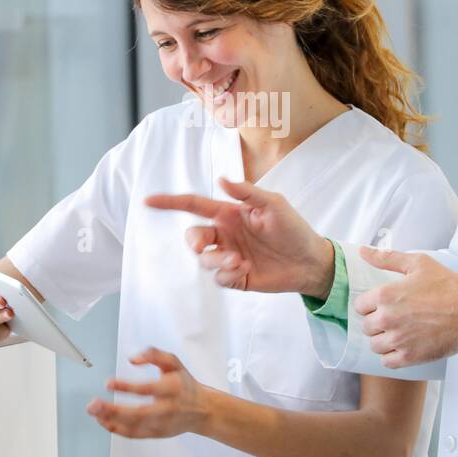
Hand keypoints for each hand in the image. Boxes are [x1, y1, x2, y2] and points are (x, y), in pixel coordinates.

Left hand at [87, 348, 211, 438]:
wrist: (202, 410)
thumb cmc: (184, 385)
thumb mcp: (174, 363)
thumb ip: (154, 354)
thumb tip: (133, 358)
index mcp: (171, 389)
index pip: (147, 389)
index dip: (126, 387)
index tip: (108, 383)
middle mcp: (166, 409)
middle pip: (137, 413)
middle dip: (112, 410)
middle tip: (93, 404)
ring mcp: (160, 425)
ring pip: (133, 426)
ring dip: (110, 420)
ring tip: (94, 412)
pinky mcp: (155, 434)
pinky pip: (133, 434)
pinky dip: (116, 429)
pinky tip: (103, 421)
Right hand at [144, 177, 334, 296]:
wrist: (309, 262)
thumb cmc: (293, 229)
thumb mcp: (274, 204)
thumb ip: (247, 193)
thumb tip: (220, 179)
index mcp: (229, 213)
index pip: (194, 205)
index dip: (170, 203)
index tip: (148, 201)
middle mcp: (225, 234)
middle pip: (192, 236)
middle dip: (193, 241)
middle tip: (202, 245)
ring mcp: (228, 256)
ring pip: (203, 259)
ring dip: (215, 260)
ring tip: (239, 261)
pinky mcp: (235, 277)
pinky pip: (217, 277)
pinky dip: (226, 274)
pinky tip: (245, 269)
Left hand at [354, 246, 457, 366]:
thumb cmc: (448, 286)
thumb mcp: (418, 263)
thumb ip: (386, 258)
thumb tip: (362, 251)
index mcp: (385, 295)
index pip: (359, 306)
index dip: (370, 304)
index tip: (382, 304)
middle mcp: (387, 319)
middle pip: (366, 326)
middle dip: (376, 321)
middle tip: (393, 318)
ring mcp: (398, 340)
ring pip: (374, 345)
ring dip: (383, 339)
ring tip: (397, 332)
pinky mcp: (410, 357)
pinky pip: (387, 362)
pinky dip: (391, 356)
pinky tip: (402, 346)